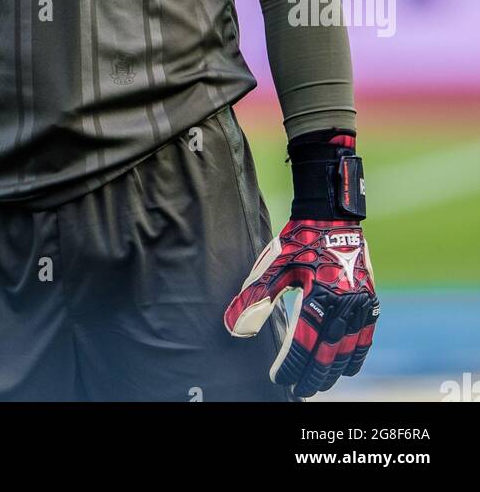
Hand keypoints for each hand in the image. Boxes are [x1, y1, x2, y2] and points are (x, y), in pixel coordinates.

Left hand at [224, 217, 378, 397]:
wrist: (331, 216)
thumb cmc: (299, 241)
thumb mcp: (273, 266)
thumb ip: (254, 298)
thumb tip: (233, 327)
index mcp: (318, 296)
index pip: (303, 345)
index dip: (291, 366)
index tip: (280, 379)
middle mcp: (343, 304)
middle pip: (328, 354)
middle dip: (313, 375)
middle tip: (300, 389)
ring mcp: (359, 303)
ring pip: (349, 349)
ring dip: (334, 370)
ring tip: (320, 383)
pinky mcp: (370, 299)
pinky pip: (366, 336)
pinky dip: (356, 354)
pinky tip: (347, 366)